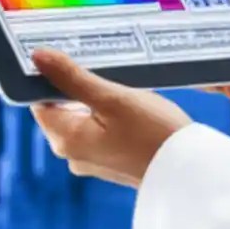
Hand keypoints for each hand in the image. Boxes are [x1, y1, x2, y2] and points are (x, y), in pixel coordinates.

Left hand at [30, 49, 191, 188]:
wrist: (191, 172)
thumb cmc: (153, 132)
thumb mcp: (112, 97)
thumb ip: (72, 77)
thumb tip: (38, 56)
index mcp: (65, 139)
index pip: (39, 101)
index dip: (48, 78)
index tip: (66, 57)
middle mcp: (72, 154)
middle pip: (59, 110)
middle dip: (73, 87)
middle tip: (97, 65)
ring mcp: (90, 161)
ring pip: (80, 119)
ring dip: (92, 100)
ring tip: (115, 83)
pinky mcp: (109, 163)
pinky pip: (97, 132)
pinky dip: (105, 116)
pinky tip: (126, 104)